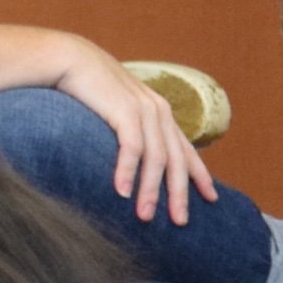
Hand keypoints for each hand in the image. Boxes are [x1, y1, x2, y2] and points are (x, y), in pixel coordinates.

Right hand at [51, 38, 216, 224]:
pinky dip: (127, 172)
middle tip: (180, 222)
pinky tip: (121, 193)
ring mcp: (144, 110)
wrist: (69, 59)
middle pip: (177, 161)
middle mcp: (159, 111)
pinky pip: (131, 148)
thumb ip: (134, 131)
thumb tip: (138, 160)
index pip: (187, 150)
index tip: (212, 198)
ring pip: (156, 159)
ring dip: (150, 191)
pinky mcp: (124, 110)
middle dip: (179, 194)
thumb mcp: (120, 110)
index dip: (200, 175)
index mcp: (161, 112)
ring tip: (145, 217)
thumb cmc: (90, 89)